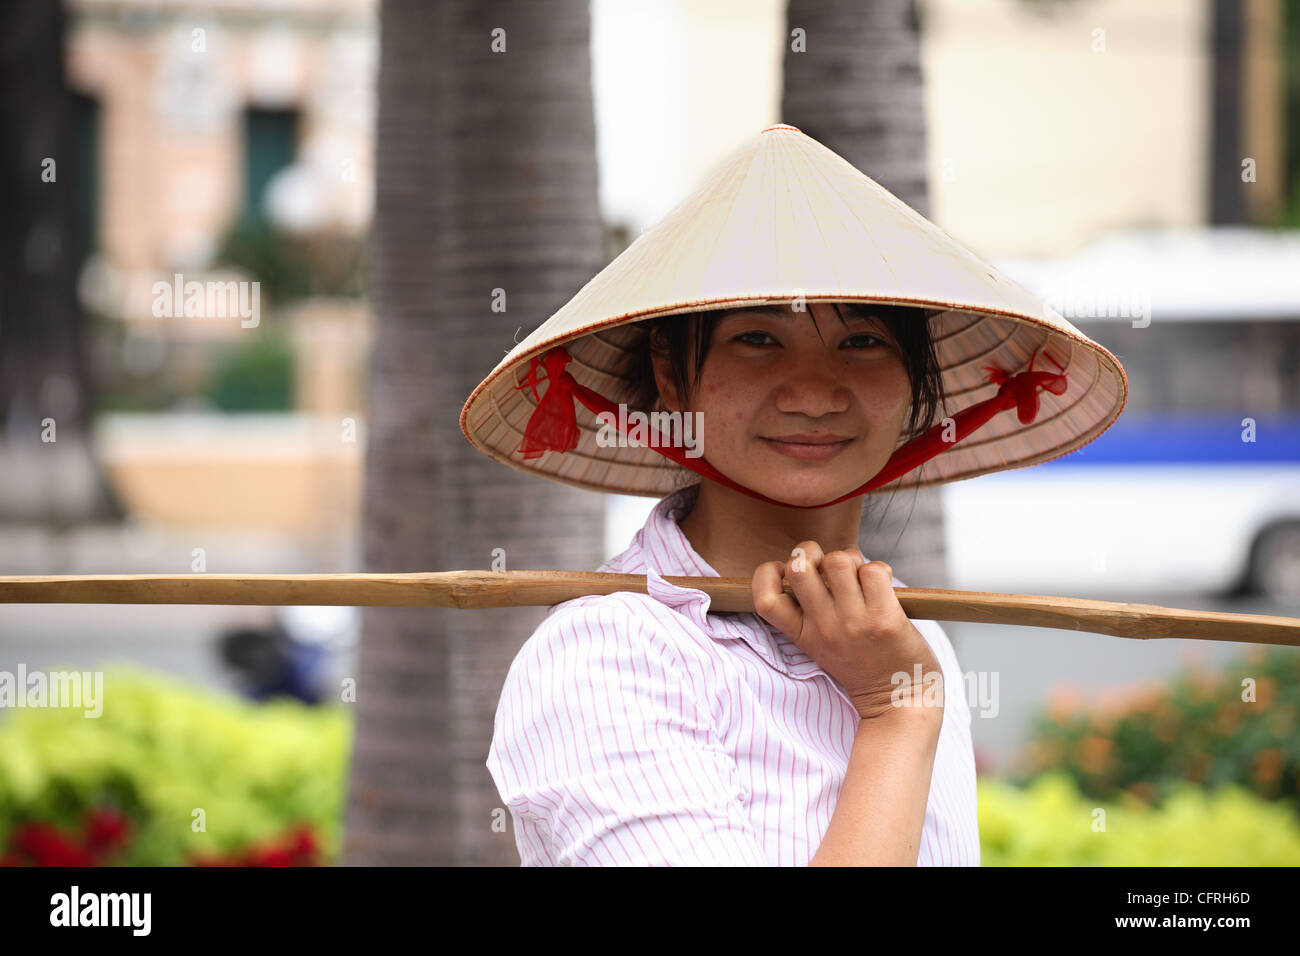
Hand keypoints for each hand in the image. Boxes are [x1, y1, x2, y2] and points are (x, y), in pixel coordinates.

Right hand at [752, 541, 944, 721]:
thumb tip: (810, 563)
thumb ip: (810, 612)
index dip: (768, 573)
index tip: (786, 572)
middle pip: (798, 567)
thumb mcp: (820, 646)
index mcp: (802, 634)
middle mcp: (823, 627)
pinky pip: (874, 570)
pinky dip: (879, 570)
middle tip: (827, 566)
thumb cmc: (862, 666)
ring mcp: (853, 622)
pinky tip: (883, 588)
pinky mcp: (885, 618)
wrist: (899, 702)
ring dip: (851, 560)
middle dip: (811, 552)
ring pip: (838, 560)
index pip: (764, 598)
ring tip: (860, 577)